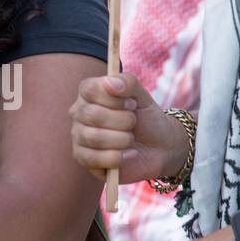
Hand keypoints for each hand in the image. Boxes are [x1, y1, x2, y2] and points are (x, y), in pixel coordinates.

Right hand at [69, 73, 187, 183]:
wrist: (160, 147)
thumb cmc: (147, 118)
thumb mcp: (142, 96)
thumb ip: (127, 82)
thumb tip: (110, 83)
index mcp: (89, 94)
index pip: (90, 89)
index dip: (115, 99)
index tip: (132, 104)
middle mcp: (79, 113)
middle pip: (92, 115)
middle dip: (123, 121)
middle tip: (134, 123)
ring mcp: (79, 136)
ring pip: (93, 137)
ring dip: (122, 140)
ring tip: (131, 140)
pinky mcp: (83, 158)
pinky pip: (92, 158)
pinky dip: (117, 157)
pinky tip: (129, 155)